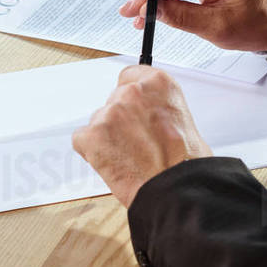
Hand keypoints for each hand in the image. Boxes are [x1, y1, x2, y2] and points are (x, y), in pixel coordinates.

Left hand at [72, 65, 211, 206]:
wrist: (174, 189)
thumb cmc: (185, 163)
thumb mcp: (183, 119)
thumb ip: (159, 108)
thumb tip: (149, 113)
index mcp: (158, 83)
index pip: (130, 76)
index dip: (132, 98)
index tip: (134, 108)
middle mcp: (131, 92)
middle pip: (114, 100)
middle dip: (122, 121)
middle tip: (138, 143)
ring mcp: (109, 113)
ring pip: (99, 121)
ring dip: (109, 137)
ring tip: (130, 158)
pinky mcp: (92, 135)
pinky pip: (82, 140)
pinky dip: (93, 153)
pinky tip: (113, 163)